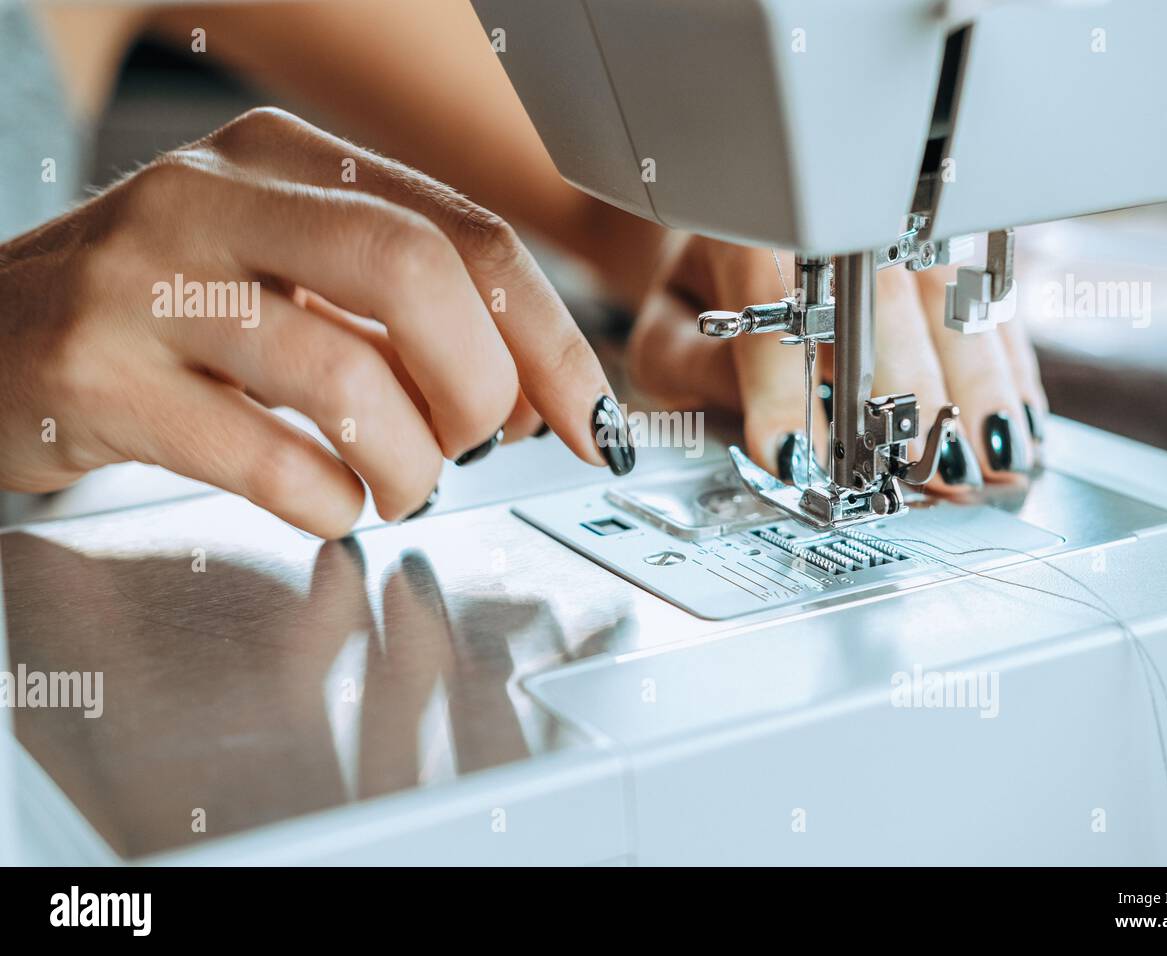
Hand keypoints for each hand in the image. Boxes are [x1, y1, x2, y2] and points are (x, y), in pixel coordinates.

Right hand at [0, 108, 633, 537]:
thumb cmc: (165, 316)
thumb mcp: (288, 270)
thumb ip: (405, 312)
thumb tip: (535, 391)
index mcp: (285, 161)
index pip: (468, 235)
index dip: (551, 340)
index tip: (591, 420)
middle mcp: (212, 201)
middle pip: (415, 275)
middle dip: (482, 385)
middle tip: (479, 444)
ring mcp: (145, 286)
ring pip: (342, 375)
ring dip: (409, 463)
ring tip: (403, 487)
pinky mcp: (95, 379)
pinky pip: (264, 457)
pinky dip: (328, 498)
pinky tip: (329, 500)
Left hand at [627, 235, 1047, 490]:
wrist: (736, 232)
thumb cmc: (704, 299)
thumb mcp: (670, 337)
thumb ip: (702, 377)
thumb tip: (775, 441)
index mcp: (743, 232)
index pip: (771, 307)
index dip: (785, 390)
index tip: (800, 459)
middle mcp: (831, 217)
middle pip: (884, 298)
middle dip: (910, 393)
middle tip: (928, 470)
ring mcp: (898, 224)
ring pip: (952, 297)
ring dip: (977, 386)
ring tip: (990, 459)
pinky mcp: (946, 247)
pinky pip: (991, 303)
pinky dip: (1007, 369)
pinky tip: (1020, 425)